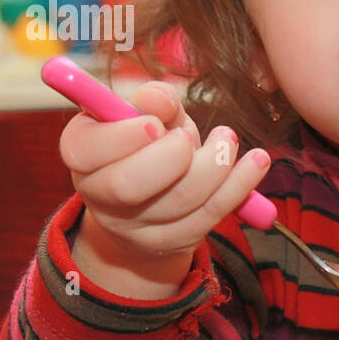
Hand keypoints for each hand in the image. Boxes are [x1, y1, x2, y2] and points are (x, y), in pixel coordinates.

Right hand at [60, 80, 270, 262]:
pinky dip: (240, 184)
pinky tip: (257, 161)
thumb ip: (154, 100)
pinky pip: (210, 214)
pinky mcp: (173, 242)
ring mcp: (134, 227)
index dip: (124, 136)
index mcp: (81, 152)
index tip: (156, 123)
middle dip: (171, 158)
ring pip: (179, 200)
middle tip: (189, 137)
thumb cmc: (149, 143)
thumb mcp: (147, 114)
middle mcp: (99, 194)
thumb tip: (157, 97)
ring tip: (227, 140)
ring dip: (215, 165)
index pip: (87, 150)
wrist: (153, 200)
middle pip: (129, 185)